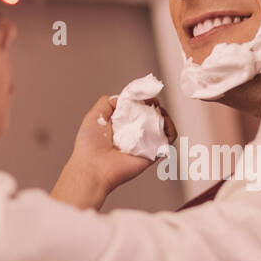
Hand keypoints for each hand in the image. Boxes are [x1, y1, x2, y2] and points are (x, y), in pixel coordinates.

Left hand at [50, 94, 176, 209]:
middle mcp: (134, 134)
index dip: (144, 99)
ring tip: (159, 111)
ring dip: (164, 115)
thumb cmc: (89, 146)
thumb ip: (108, 102)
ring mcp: (145, 143)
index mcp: (122, 125)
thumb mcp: (95, 116)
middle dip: (155, 106)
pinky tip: (164, 121)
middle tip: (153, 102)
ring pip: (163, 126)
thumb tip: (125, 97)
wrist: (94, 167)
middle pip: (152, 116)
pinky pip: (168, 139)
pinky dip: (171, 129)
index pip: (138, 109)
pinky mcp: (153, 153)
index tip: (145, 94)